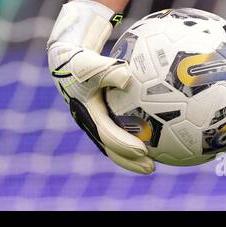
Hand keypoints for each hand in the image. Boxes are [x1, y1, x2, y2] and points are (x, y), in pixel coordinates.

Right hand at [48, 0, 153, 174]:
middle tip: (152, 168)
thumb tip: (128, 78)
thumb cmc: (80, 59)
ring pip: (117, 142)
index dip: (124, 145)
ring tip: (159, 158)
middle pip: (112, 148)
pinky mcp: (103, 114)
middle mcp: (92, 122)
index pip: (107, 135)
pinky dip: (137, 131)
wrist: (66, 58)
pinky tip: (159, 130)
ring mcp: (97, 120)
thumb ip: (107, 71)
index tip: (142, 151)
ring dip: (134, 152)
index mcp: (88, 114)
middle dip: (130, 160)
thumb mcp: (90, 63)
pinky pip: (122, 126)